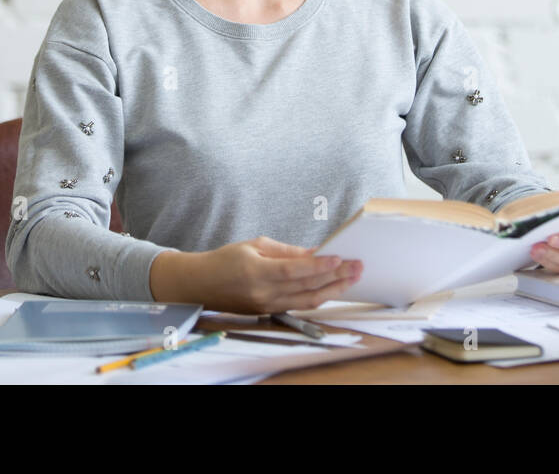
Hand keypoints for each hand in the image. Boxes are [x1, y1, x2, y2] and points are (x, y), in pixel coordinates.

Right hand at [177, 236, 362, 314]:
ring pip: (308, 301)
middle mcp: (264, 294)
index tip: (339, 257)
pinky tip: (332, 287)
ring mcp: (267, 306)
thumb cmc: (226, 259)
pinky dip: (318, 296)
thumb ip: (286, 251)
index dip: (319, 265)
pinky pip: (299, 305)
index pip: (295, 271)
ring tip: (352, 278)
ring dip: (333, 290)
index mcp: (257, 273)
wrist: (201, 285)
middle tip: (357, 266)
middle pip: (307, 288)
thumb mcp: (255, 245)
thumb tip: (315, 252)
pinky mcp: (269, 312)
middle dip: (336, 277)